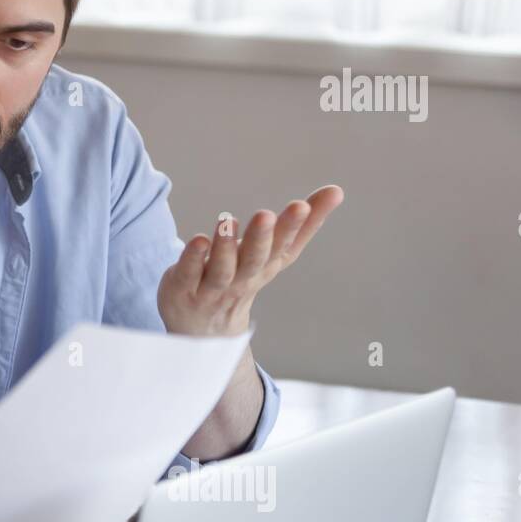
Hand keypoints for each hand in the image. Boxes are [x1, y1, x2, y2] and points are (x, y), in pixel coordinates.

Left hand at [158, 184, 342, 335]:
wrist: (205, 331)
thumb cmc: (242, 280)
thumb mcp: (273, 254)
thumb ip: (302, 225)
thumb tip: (337, 190)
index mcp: (266, 267)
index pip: (283, 247)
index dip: (294, 228)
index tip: (301, 205)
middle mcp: (242, 278)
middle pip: (254, 260)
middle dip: (261, 238)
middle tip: (265, 214)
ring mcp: (212, 287)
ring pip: (222, 270)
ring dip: (225, 247)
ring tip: (227, 221)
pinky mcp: (183, 288)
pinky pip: (189, 273)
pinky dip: (194, 259)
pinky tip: (198, 240)